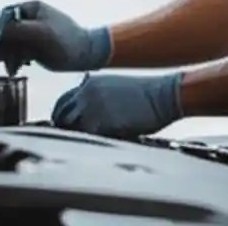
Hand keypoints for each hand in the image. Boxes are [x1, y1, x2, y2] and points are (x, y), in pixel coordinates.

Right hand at [0, 1, 110, 74]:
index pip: (5, 17)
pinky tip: (16, 68)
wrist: (84, 54)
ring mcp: (29, 33)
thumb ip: (18, 29)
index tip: (2, 45)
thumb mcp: (40, 32)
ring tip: (13, 66)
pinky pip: (13, 52)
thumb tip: (0, 33)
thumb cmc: (65, 40)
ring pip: (7, 44)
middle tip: (5, 59)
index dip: (1, 31)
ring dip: (6, 55)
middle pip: (4, 31)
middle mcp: (28, 19)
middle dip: (3, 46)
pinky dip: (12, 60)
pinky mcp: (30, 47)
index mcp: (32, 8)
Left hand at [52, 72, 182, 137]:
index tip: (68, 126)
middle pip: (61, 117)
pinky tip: (107, 141)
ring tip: (92, 142)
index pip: (62, 102)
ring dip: (80, 136)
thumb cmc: (149, 93)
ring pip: (72, 130)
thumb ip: (98, 92)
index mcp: (90, 83)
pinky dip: (94, 143)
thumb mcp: (118, 84)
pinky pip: (88, 139)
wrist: (166, 94)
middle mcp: (86, 94)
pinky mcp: (101, 124)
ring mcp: (92, 109)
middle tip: (76, 139)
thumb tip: (88, 100)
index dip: (62, 116)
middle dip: (66, 129)